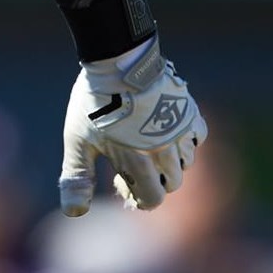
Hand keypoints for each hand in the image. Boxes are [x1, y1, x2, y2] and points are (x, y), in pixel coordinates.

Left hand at [57, 37, 206, 214]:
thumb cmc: (93, 102)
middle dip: (152, 179)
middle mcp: (164, 151)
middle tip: (132, 162)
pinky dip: (187, 139)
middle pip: (171, 183)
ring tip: (147, 144)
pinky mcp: (189, 111)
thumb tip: (74, 212)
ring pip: (186, 162)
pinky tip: (167, 129)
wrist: (117, 60)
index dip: (136, 197)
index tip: (120, 181)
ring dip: (170, 161)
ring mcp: (179, 131)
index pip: (152, 199)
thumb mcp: (77, 141)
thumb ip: (77, 178)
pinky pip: (198, 136)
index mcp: (137, 162)